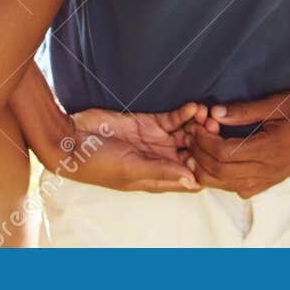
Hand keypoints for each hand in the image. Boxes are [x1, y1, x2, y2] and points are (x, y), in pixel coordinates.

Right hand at [51, 105, 212, 192]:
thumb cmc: (97, 164)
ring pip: (188, 133)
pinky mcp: (150, 122)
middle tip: (215, 132)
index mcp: (159, 178)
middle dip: (206, 143)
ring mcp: (157, 141)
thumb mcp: (131, 170)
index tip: (216, 158)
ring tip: (206, 116)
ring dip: (199, 126)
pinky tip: (194, 107)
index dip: (206, 168)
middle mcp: (162, 160)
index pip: (192, 177)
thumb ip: (162, 171)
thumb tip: (193, 182)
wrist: (73, 139)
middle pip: (194, 153)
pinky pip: (175, 118)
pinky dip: (186, 113)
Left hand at [184, 90, 289, 198]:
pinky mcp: (272, 181)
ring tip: (198, 149)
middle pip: (221, 173)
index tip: (196, 125)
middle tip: (191, 136)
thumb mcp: (277, 103)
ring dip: (208, 170)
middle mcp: (268, 170)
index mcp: (269, 149)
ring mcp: (270, 178)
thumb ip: (245, 111)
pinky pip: (241, 189)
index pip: (224, 154)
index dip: (204, 141)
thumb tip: (215, 113)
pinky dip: (223, 180)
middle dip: (200, 155)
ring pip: (228, 185)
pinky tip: (219, 163)